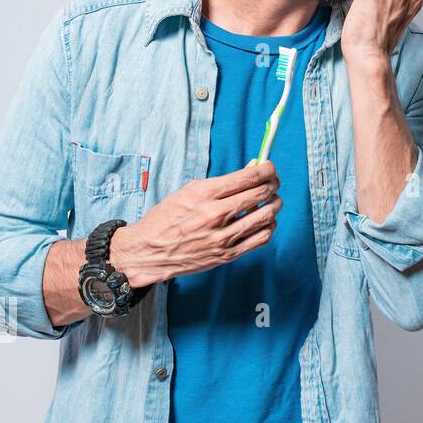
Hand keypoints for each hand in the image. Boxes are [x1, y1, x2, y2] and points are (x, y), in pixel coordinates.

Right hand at [109, 160, 281, 287]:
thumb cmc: (167, 218)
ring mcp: (222, 237)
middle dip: (273, 184)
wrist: (148, 252)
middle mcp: (214, 214)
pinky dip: (269, 226)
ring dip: (274, 204)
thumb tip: (252, 170)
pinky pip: (261, 238)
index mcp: (203, 194)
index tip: (270, 168)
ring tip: (272, 200)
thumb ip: (221, 183)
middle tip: (273, 182)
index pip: (248, 177)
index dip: (266, 170)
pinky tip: (264, 221)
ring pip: (266, 216)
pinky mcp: (227, 255)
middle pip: (261, 194)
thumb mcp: (188, 192)